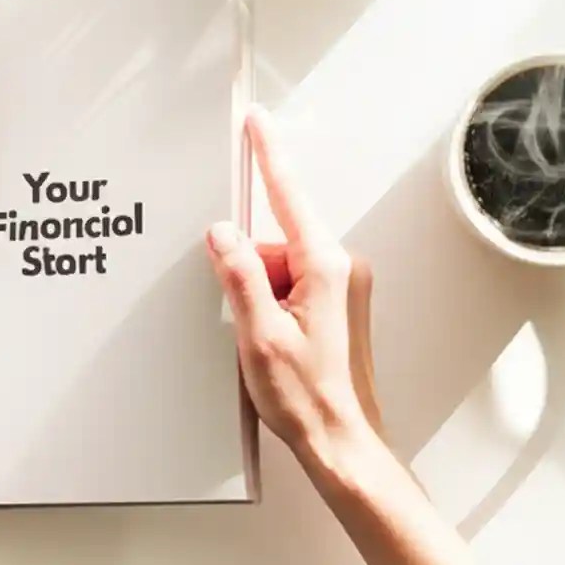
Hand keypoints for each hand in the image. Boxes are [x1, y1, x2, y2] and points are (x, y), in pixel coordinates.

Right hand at [206, 108, 381, 466]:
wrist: (342, 441)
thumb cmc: (307, 397)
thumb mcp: (259, 335)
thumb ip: (239, 276)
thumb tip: (222, 233)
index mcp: (324, 267)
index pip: (288, 196)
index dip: (269, 155)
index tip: (257, 122)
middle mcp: (340, 268)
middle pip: (275, 240)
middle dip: (249, 269)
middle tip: (246, 319)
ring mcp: (341, 286)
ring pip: (281, 266)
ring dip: (260, 294)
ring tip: (264, 342)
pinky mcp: (338, 304)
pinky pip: (292, 284)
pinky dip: (272, 304)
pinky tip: (272, 342)